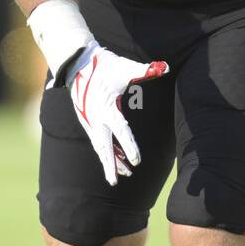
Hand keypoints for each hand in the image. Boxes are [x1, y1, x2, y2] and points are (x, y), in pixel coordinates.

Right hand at [62, 41, 168, 185]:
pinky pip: (99, 141)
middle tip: (115, 182)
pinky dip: (107, 152)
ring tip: (122, 177)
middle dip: (110, 164)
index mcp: (106, 107)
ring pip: (101, 146)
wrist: (78, 63)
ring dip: (111, 161)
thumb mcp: (124, 67)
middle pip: (104, 146)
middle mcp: (96, 118)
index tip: (137, 161)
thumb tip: (166, 67)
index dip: (129, 146)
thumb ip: (144, 70)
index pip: (120, 130)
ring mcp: (90, 121)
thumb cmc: (105, 66)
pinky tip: (116, 162)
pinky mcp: (89, 121)